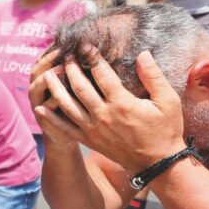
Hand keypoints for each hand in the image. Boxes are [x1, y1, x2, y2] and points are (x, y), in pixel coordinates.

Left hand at [34, 48, 185, 171]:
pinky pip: (65, 128)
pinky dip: (51, 118)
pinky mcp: (89, 140)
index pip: (102, 74)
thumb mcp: (168, 101)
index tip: (85, 45)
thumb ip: (154, 76)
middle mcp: (103, 115)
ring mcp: (93, 129)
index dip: (92, 57)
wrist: (157, 163)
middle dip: (71, 69)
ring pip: (68, 105)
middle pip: (80, 87)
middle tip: (65, 55)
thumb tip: (143, 53)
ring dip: (56, 89)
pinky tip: (39, 108)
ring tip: (47, 74)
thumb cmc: (165, 130)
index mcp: (122, 103)